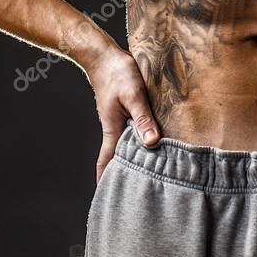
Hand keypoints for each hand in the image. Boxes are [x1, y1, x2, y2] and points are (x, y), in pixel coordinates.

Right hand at [84, 46, 159, 182]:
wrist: (103, 55)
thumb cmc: (117, 73)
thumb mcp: (133, 95)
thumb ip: (143, 118)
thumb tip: (152, 143)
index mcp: (113, 130)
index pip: (107, 162)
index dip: (107, 181)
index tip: (109, 201)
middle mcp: (114, 129)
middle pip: (117, 158)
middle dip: (124, 175)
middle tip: (136, 194)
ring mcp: (118, 120)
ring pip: (126, 145)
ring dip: (134, 157)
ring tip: (149, 173)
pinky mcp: (125, 111)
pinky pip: (132, 131)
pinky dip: (140, 140)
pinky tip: (153, 142)